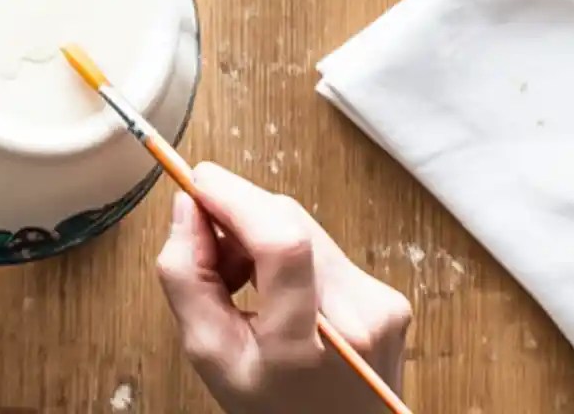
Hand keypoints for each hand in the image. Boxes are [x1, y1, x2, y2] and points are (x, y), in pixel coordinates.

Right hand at [157, 163, 411, 413]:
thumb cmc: (271, 410)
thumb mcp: (208, 356)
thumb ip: (187, 278)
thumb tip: (186, 207)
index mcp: (308, 346)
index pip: (282, 243)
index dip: (236, 199)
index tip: (196, 182)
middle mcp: (358, 317)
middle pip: (289, 223)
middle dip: (236, 215)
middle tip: (205, 248)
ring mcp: (380, 304)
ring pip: (304, 226)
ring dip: (258, 233)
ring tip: (238, 280)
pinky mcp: (386, 295)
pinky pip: (323, 245)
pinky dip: (287, 251)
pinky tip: (272, 288)